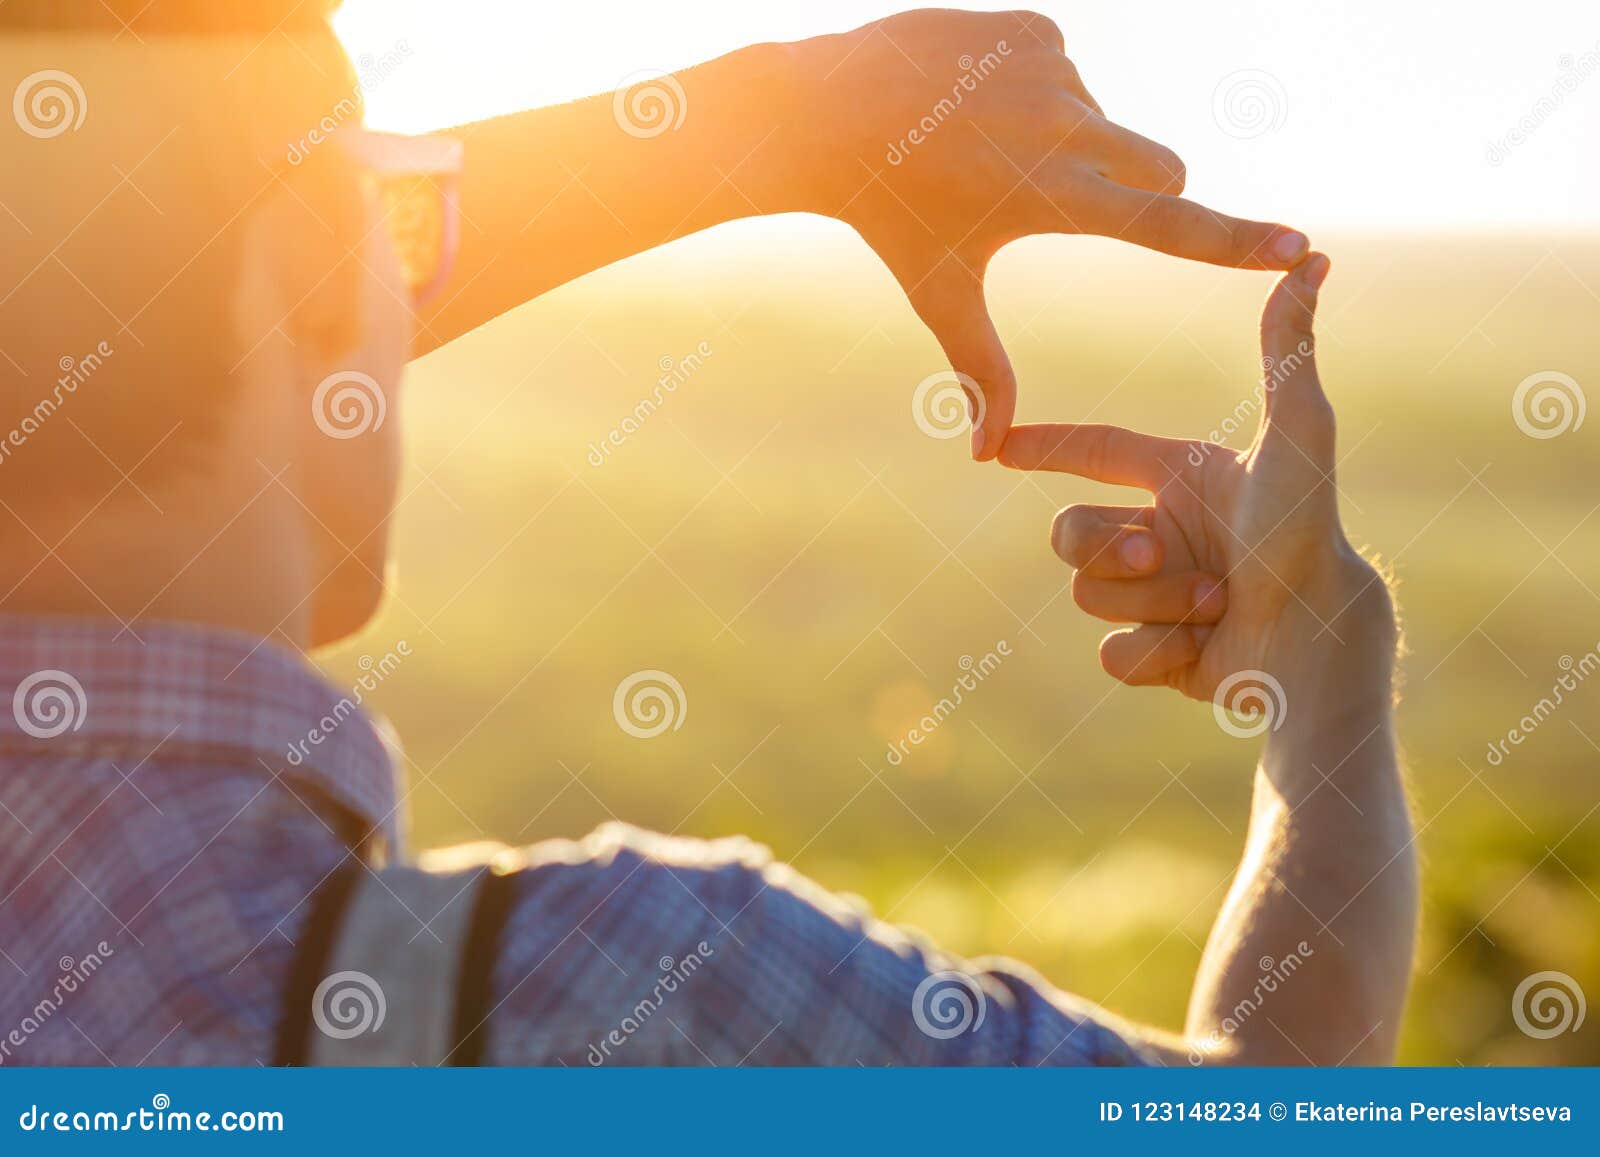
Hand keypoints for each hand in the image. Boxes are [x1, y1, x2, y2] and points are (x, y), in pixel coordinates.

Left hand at [791, 9, 1310, 459]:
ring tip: (991, 150)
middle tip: (1060, 199)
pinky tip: (980, 106)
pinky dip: (1039, 97)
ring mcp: (1051, 70)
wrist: (829, 113)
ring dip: (1073, 143)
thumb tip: (988, 455)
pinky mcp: (1035, 28)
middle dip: (1136, 192)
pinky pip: (1068, 75)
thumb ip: (981, 368)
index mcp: (1054, 195)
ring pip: (1106, 123)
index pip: (1167, 226)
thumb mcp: (940, 292)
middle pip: (1160, 170)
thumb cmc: (891, 218)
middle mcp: (1065, 125)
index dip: (1236, 242)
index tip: (1298, 245)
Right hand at [1000, 254, 1393, 702]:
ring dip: (1152, 601)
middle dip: (1108, 546)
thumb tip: (1315, 258)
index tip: (996, 446)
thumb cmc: (1309, 532)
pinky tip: (1203, 650)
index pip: (1098, 451)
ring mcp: (1158, 599)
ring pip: (1089, 597)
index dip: (1045, 446)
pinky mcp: (1161, 658)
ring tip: (1216, 602)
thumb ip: (1288, 349)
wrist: (1319, 640)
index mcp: (1183, 481)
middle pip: (1070, 534)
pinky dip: (1154, 653)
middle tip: (1160, 552)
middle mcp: (1167, 535)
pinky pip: (1112, 656)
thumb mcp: (1297, 433)